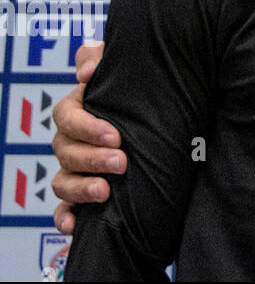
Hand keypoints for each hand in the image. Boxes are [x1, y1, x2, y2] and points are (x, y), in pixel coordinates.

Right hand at [51, 42, 124, 233]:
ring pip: (62, 181)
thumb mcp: (124, 66)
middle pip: (65, 151)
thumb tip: (86, 69)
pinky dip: (65, 218)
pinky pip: (63, 209)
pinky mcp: (81, 193)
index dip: (86, 126)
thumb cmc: (140, 88)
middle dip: (92, 158)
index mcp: (79, 108)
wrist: (163, 112)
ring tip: (105, 191)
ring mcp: (74, 167)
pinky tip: (75, 226)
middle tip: (121, 162)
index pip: (66, 115)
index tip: (116, 135)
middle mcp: (71, 139)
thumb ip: (100, 57)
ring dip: (80, 188)